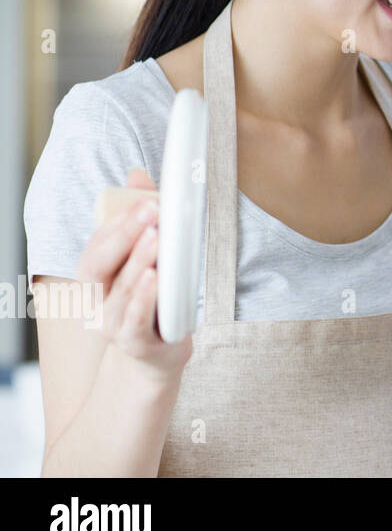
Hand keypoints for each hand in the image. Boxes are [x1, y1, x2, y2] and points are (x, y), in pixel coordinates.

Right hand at [77, 168, 191, 382]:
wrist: (155, 357)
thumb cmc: (152, 300)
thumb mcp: (148, 257)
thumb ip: (143, 219)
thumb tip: (137, 173)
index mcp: (97, 279)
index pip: (97, 246)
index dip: (117, 222)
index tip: (144, 197)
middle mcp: (97, 300)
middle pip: (99, 264)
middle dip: (124, 233)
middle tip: (151, 208)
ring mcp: (114, 324)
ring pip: (120, 289)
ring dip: (138, 260)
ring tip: (156, 236)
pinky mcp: (136, 343)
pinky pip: (135, 319)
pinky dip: (143, 298)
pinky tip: (155, 277)